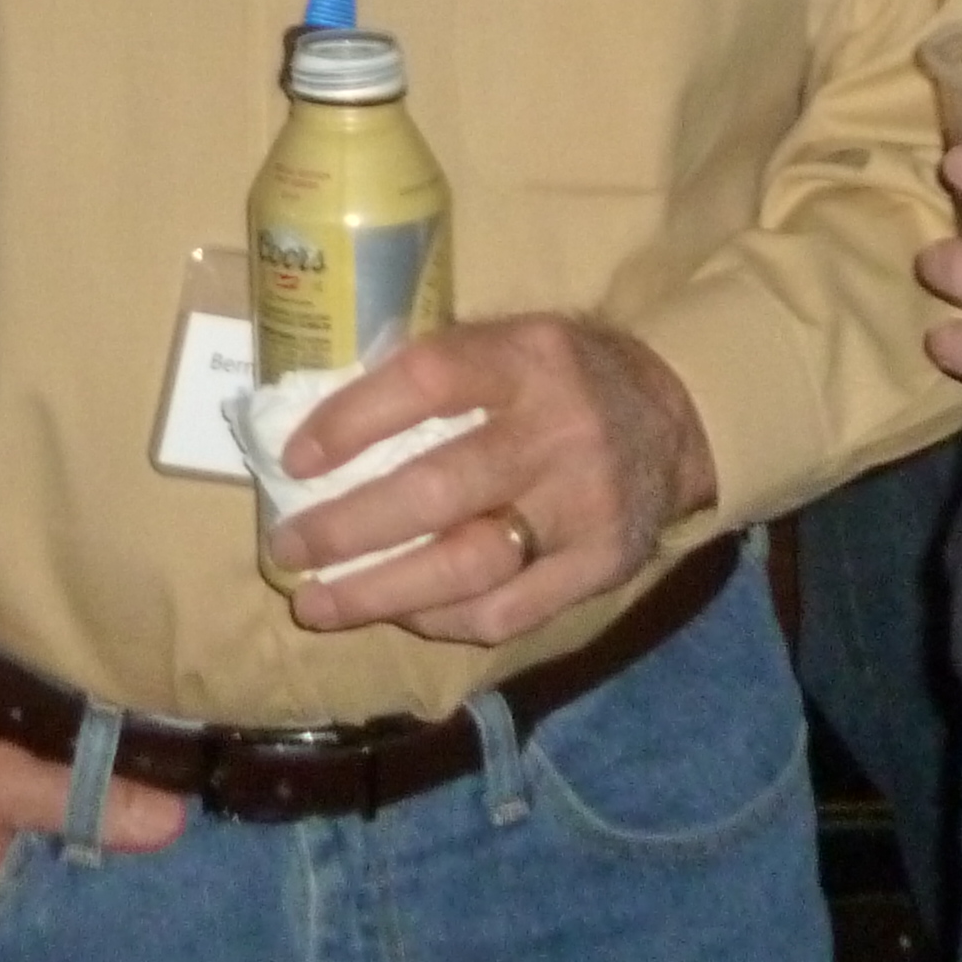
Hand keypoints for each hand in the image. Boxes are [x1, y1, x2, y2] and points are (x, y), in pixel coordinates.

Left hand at [268, 316, 717, 643]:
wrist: (675, 419)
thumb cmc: (560, 378)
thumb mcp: (510, 342)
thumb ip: (435, 371)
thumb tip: (317, 422)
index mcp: (529, 358)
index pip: (429, 380)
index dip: (353, 420)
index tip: (295, 460)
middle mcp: (560, 432)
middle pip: (439, 490)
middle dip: (348, 528)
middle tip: (287, 548)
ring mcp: (583, 507)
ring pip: (467, 565)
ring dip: (378, 592)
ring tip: (315, 603)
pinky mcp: (599, 566)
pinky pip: (505, 612)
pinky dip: (439, 619)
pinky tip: (396, 614)